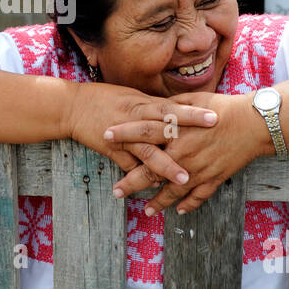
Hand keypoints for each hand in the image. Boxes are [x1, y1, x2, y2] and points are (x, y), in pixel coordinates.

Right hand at [66, 83, 218, 186]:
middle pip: (166, 126)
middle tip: (212, 137)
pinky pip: (128, 167)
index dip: (193, 112)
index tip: (215, 116)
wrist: (72, 106)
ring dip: (167, 166)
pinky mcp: (111, 150)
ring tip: (185, 179)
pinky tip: (153, 191)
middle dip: (189, 132)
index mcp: (143, 105)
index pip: (173, 108)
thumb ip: (155, 107)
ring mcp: (124, 137)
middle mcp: (136, 119)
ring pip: (148, 152)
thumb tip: (178, 112)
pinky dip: (140, 178)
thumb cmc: (104, 99)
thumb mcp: (132, 98)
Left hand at [103, 92, 266, 216]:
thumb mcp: (194, 100)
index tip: (105, 137)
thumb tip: (156, 106)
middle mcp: (182, 153)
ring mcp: (197, 169)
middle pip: (150, 171)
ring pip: (172, 191)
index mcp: (175, 130)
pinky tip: (179, 211)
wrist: (254, 123)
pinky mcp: (213, 178)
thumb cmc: (224, 107)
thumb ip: (172, 107)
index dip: (122, 134)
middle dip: (131, 183)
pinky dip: (188, 205)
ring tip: (146, 211)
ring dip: (157, 202)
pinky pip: (198, 196)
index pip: (142, 132)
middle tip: (116, 192)